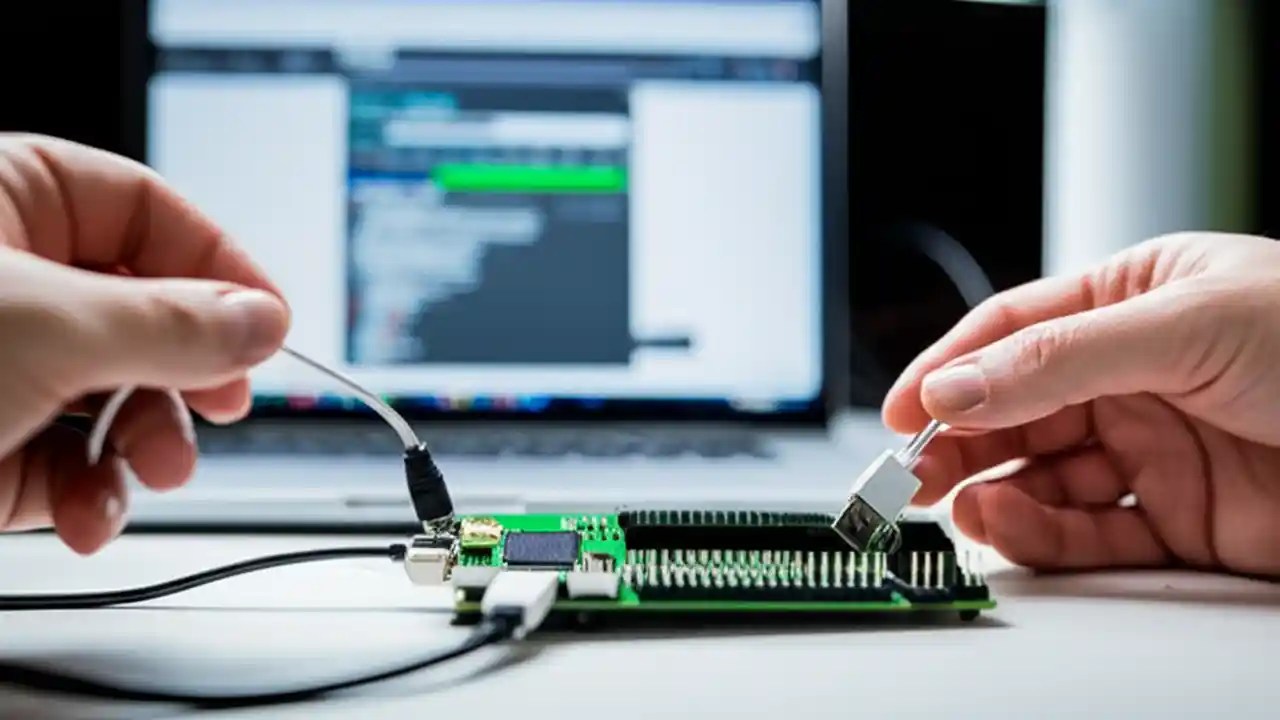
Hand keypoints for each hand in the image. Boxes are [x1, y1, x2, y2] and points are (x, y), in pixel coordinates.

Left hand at [0, 134, 288, 553]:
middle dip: (183, 375)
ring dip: (145, 445)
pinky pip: (66, 461)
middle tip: (221, 406)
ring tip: (156, 470)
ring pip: (112, 395)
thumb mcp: (51, 329)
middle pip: (143, 313)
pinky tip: (91, 514)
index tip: (269, 324)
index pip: (147, 213)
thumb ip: (176, 322)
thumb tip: (262, 318)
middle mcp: (2, 281)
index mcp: (5, 201)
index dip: (220, 267)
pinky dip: (90, 495)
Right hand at [883, 232, 1279, 576]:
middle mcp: (1133, 376)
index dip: (949, 367)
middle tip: (911, 471)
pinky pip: (1092, 530)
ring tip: (959, 505)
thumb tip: (957, 383)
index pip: (1013, 331)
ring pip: (1045, 474)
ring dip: (994, 489)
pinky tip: (1011, 525)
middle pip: (1017, 408)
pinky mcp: (1182, 519)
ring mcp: (1155, 448)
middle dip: (959, 438)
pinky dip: (1045, 533)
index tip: (900, 410)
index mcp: (1131, 302)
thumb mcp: (1186, 325)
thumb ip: (1061, 359)